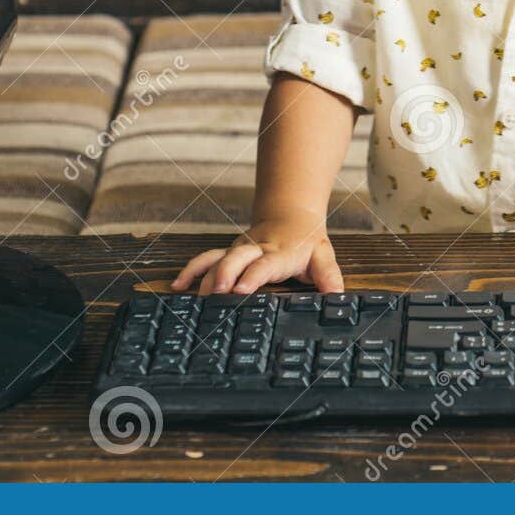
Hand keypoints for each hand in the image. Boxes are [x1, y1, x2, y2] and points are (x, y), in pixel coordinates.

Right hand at [170, 218, 342, 295]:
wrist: (292, 216)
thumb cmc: (307, 241)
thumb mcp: (323, 257)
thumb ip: (329, 276)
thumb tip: (337, 296)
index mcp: (279, 253)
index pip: (264, 264)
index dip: (252, 276)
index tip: (241, 290)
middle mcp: (255, 250)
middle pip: (234, 259)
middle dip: (223, 275)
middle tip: (215, 294)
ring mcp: (238, 250)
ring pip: (216, 259)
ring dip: (203, 276)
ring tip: (193, 297)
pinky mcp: (228, 253)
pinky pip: (205, 259)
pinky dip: (191, 271)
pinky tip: (178, 286)